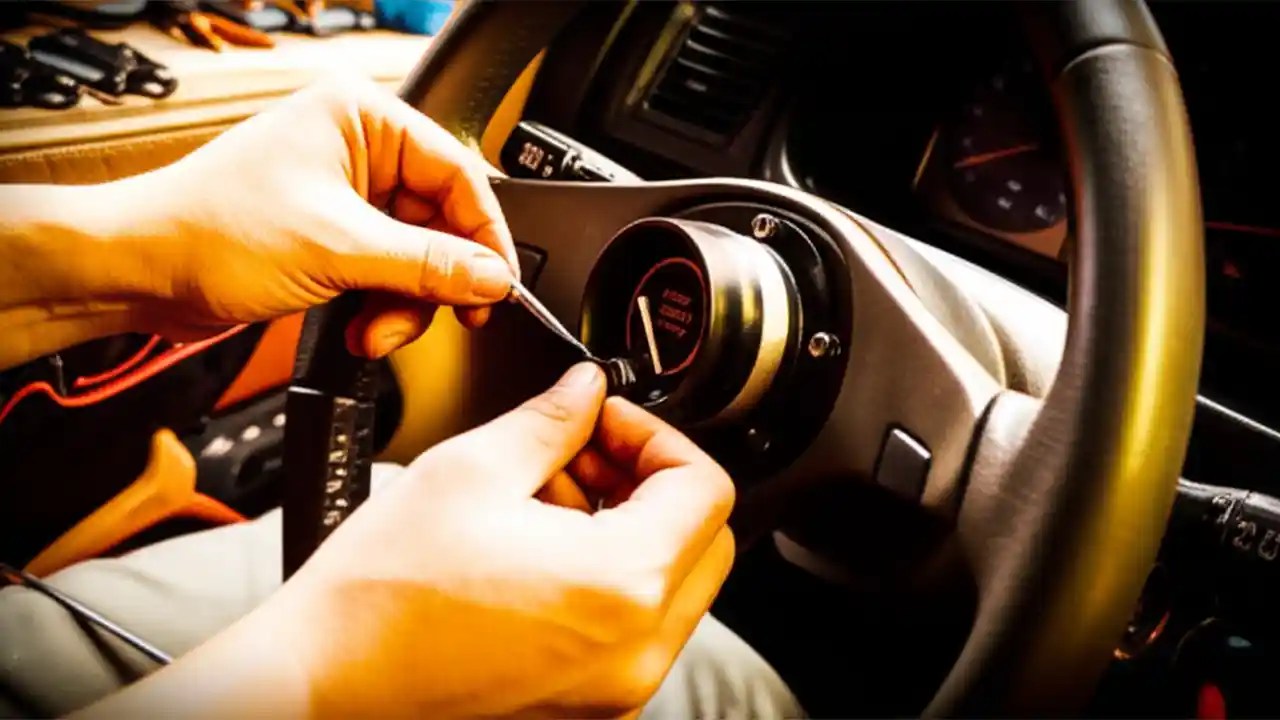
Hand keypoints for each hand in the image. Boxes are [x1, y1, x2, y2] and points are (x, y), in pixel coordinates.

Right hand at [75, 363, 735, 718]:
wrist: (321, 684)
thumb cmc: (377, 598)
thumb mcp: (471, 469)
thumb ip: (552, 419)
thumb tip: (587, 390)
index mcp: (622, 585)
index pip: (705, 487)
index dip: (655, 435)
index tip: (606, 421)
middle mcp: (635, 650)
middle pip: (702, 539)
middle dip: (650, 481)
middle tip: (583, 453)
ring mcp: (615, 688)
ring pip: (670, 584)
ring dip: (629, 527)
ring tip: (545, 501)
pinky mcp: (588, 706)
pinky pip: (632, 629)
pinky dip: (607, 579)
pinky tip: (538, 551)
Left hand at [145, 74, 518, 355]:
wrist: (139, 271)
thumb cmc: (209, 230)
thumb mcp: (339, 248)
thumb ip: (428, 265)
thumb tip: (492, 277)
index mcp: (363, 119)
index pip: (459, 174)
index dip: (486, 236)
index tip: (499, 284)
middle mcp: (359, 150)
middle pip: (441, 223)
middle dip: (435, 281)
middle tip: (448, 317)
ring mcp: (346, 196)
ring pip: (417, 256)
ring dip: (404, 305)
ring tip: (374, 332)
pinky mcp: (332, 236)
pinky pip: (386, 273)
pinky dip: (381, 308)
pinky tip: (359, 328)